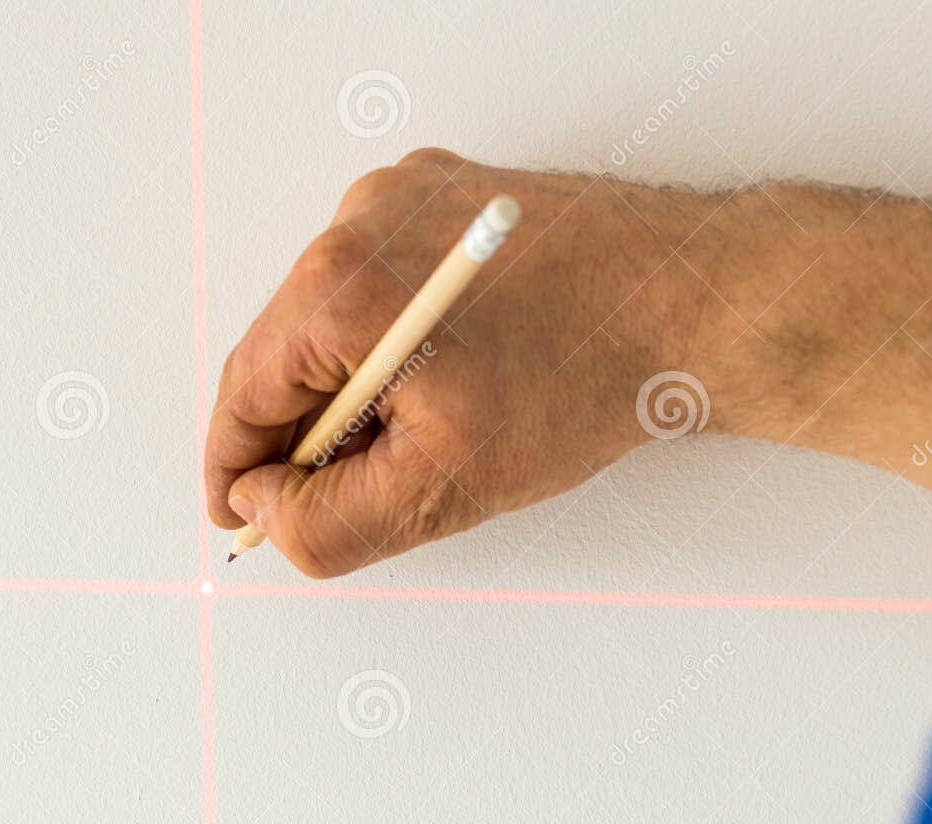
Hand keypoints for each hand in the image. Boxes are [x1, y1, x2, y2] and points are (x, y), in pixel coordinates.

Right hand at [203, 148, 732, 577]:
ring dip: (356, 389)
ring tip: (421, 439)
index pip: (246, 390)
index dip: (235, 467)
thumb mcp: (444, 487)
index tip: (234, 514)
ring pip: (335, 319)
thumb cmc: (588, 379)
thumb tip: (262, 510)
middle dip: (306, 434)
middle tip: (340, 497)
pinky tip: (453, 382)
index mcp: (341, 285)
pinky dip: (395, 342)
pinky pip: (383, 283)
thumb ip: (328, 521)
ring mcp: (404, 197)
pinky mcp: (446, 194)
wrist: (697, 301)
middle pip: (287, 350)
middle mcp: (360, 220)